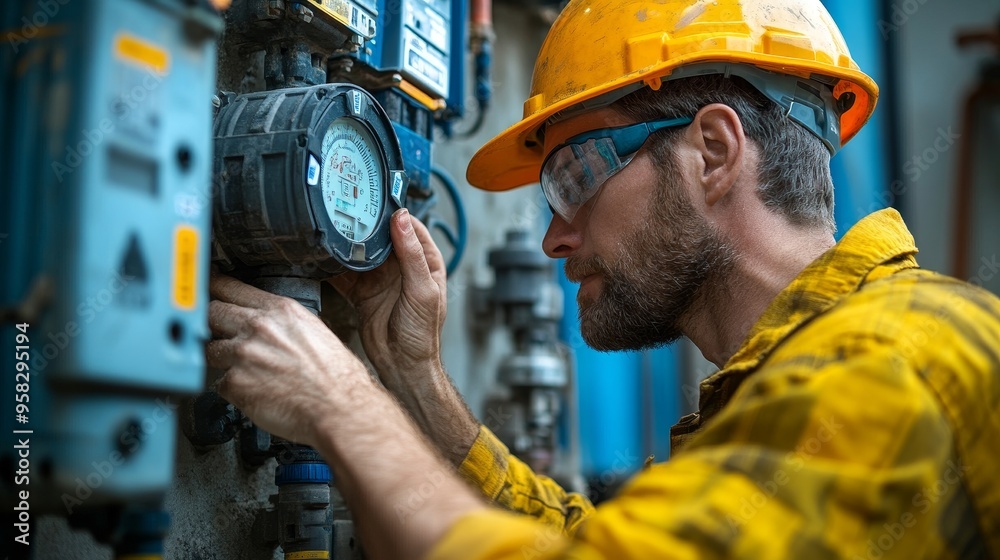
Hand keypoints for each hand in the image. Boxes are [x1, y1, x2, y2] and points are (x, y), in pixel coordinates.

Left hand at [206, 274, 368, 446]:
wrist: (339, 406)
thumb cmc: (336, 376)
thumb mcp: (315, 331)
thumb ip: (284, 323)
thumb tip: (268, 324)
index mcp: (280, 310)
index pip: (231, 287)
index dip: (213, 286)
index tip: (206, 289)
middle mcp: (258, 327)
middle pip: (212, 312)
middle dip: (210, 322)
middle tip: (213, 330)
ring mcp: (243, 354)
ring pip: (210, 349)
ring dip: (220, 359)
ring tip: (242, 370)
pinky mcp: (235, 383)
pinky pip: (219, 383)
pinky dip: (232, 389)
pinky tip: (252, 392)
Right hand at [328, 209, 446, 387]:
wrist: (402, 365)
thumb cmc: (422, 333)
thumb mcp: (422, 291)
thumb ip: (412, 255)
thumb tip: (402, 220)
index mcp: (425, 262)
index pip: (410, 227)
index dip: (395, 213)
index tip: (378, 200)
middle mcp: (402, 267)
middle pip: (381, 236)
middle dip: (366, 225)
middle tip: (348, 210)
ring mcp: (380, 278)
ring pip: (361, 252)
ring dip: (348, 244)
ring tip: (333, 229)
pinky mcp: (362, 292)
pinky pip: (345, 273)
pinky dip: (334, 266)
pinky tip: (324, 257)